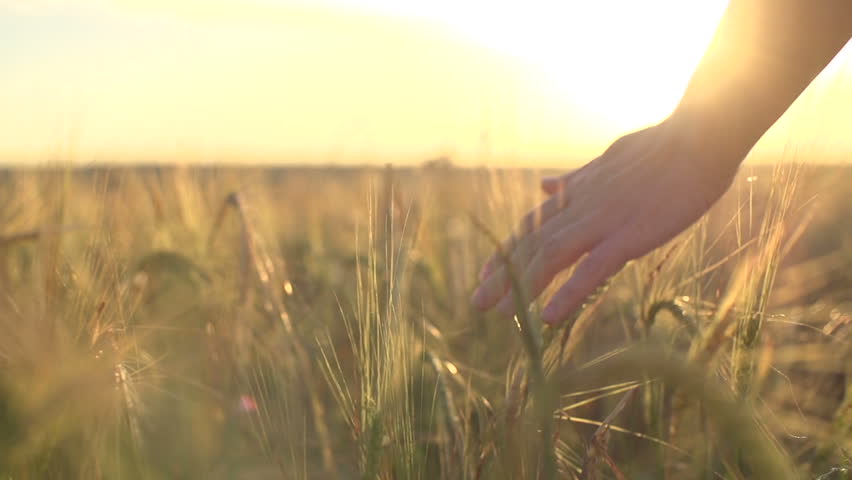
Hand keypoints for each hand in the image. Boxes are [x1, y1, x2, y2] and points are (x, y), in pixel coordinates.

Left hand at [471, 117, 742, 324]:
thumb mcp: (607, 160)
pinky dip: (568, 293)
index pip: (533, 225)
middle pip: (533, 244)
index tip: (485, 271)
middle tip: (476, 302)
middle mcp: (582, 208)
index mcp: (579, 193)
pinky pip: (592, 269)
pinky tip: (547, 316)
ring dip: (522, 286)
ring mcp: (603, 221)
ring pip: (551, 256)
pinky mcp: (630, 235)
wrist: (699, 136)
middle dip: (502, 274)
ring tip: (498, 313)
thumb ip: (575, 179)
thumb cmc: (663, 147)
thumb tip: (544, 186)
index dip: (508, 249)